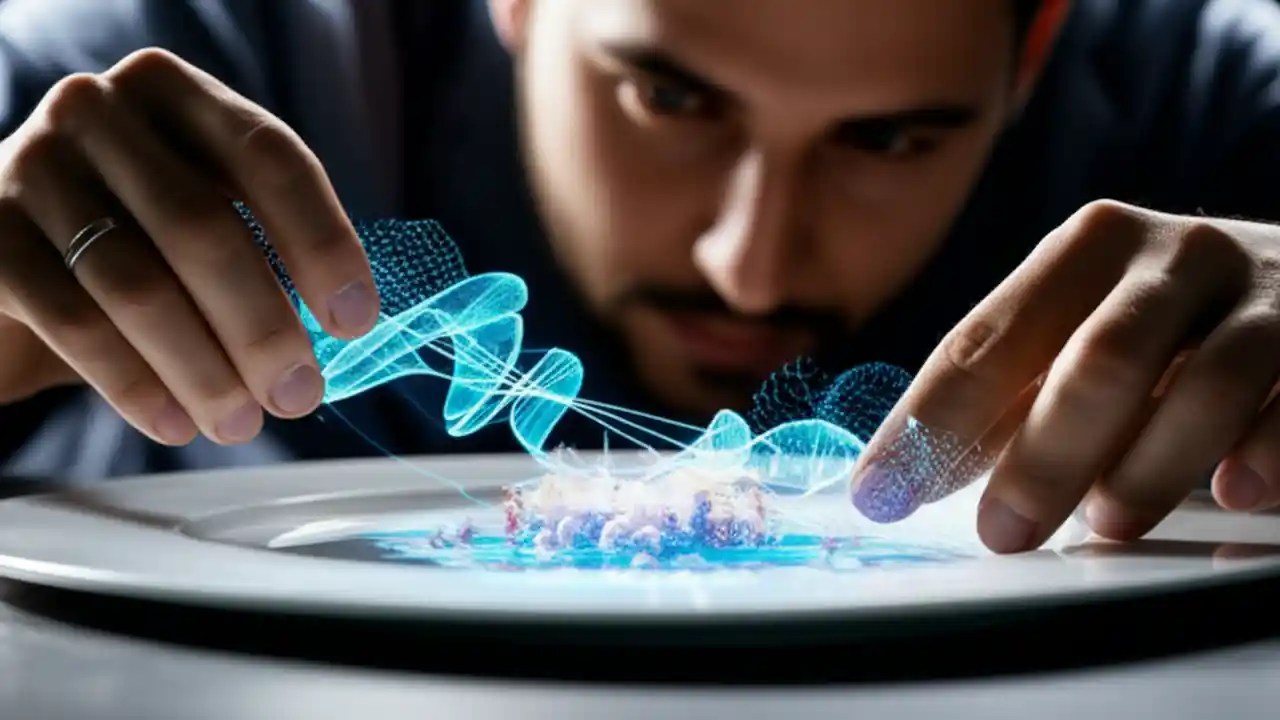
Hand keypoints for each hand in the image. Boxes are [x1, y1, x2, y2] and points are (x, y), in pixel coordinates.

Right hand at [0, 49, 378, 445]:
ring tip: (241, 424)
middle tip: (299, 396)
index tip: (356, 323)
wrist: (9, 253)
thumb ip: (265, 247)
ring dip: (203, 369)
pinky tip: (175, 423)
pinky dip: (134, 384)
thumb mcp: (200, 213)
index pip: (269, 157)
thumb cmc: (134, 237)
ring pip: (138, 285)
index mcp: (176, 93)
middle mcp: (98, 109)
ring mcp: (32, 166)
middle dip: (262, 327)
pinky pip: (74, 322)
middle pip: (203, 227)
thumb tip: (344, 329)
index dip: (323, 243)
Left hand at [850, 200, 1279, 551]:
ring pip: (1205, 387)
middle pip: (1094, 362)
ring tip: (1107, 525)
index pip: (987, 339)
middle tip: (1001, 533)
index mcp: (1086, 247)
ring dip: (1148, 469)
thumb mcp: (1082, 337)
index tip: (882, 493)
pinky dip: (1262, 455)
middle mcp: (1173, 253)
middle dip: (1040, 459)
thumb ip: (1009, 399)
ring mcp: (1263, 290)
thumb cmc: (1170, 326)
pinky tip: (1234, 493)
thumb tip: (905, 473)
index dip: (930, 422)